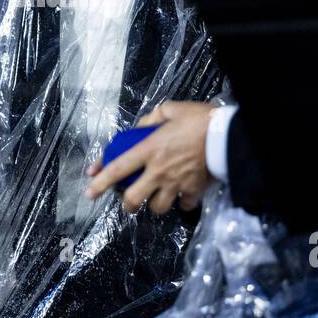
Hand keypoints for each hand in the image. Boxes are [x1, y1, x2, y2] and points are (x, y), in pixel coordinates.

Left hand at [85, 101, 217, 214]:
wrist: (228, 135)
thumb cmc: (199, 120)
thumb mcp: (172, 109)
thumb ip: (152, 118)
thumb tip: (143, 126)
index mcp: (149, 149)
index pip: (118, 169)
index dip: (100, 182)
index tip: (89, 191)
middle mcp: (158, 171)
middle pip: (133, 199)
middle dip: (127, 205)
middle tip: (128, 203)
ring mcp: (176, 184)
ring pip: (158, 208)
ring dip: (155, 205)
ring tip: (158, 198)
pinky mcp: (194, 191)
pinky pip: (184, 205)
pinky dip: (182, 203)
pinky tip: (183, 196)